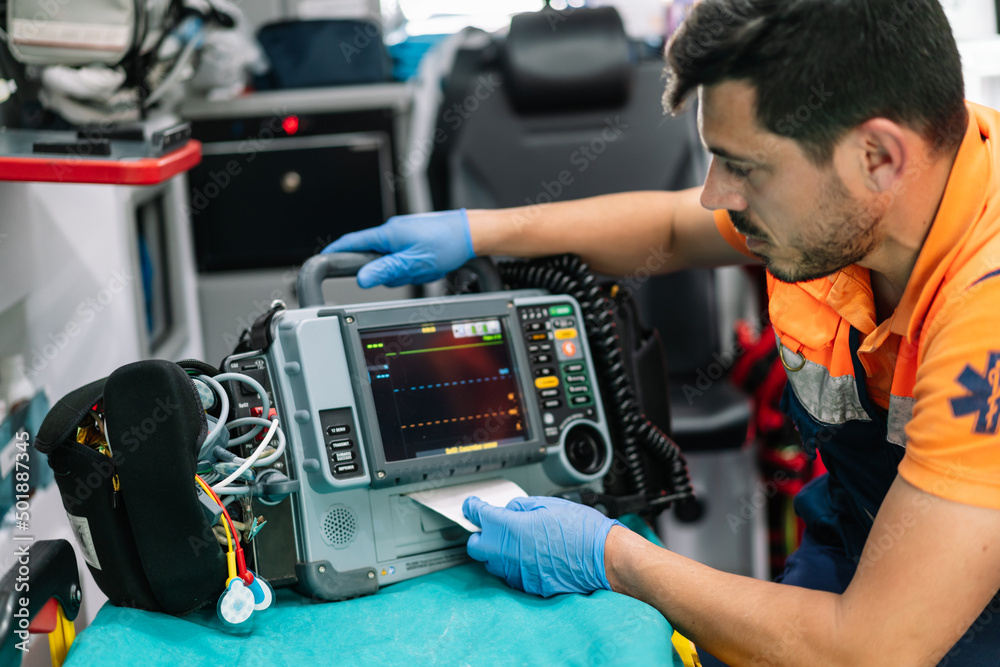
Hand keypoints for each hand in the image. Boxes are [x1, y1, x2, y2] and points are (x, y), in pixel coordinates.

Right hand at [322, 210, 473, 287]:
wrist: (471, 234)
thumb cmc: (446, 243)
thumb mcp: (413, 262)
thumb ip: (385, 271)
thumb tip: (361, 279)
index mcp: (388, 233)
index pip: (352, 243)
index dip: (335, 252)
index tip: (321, 260)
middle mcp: (393, 232)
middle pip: (375, 259)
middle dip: (389, 272)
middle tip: (408, 273)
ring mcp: (404, 236)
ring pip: (392, 263)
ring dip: (406, 271)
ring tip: (424, 268)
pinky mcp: (414, 240)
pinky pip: (405, 260)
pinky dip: (414, 267)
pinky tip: (428, 266)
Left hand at [463, 495, 622, 597]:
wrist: (603, 558)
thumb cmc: (581, 530)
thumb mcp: (549, 504)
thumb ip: (522, 507)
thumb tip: (509, 510)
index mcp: (510, 528)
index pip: (479, 516)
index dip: (473, 508)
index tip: (472, 506)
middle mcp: (508, 554)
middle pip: (475, 547)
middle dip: (480, 535)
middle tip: (492, 526)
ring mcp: (518, 574)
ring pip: (493, 564)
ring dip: (497, 552)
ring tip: (517, 541)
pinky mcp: (529, 587)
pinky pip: (512, 575)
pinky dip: (515, 565)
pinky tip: (531, 556)